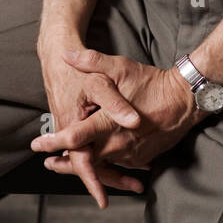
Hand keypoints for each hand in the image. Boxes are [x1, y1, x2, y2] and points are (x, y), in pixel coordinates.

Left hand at [32, 49, 204, 204]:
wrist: (184, 101)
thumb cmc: (151, 84)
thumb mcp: (120, 67)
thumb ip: (92, 62)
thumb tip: (68, 55)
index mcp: (108, 123)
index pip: (75, 137)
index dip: (54, 142)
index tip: (38, 145)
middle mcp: (117, 143)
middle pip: (84, 160)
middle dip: (64, 163)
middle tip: (48, 163)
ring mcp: (129, 154)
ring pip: (101, 167)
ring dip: (84, 167)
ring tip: (66, 165)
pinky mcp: (140, 158)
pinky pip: (118, 166)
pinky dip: (105, 167)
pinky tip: (99, 164)